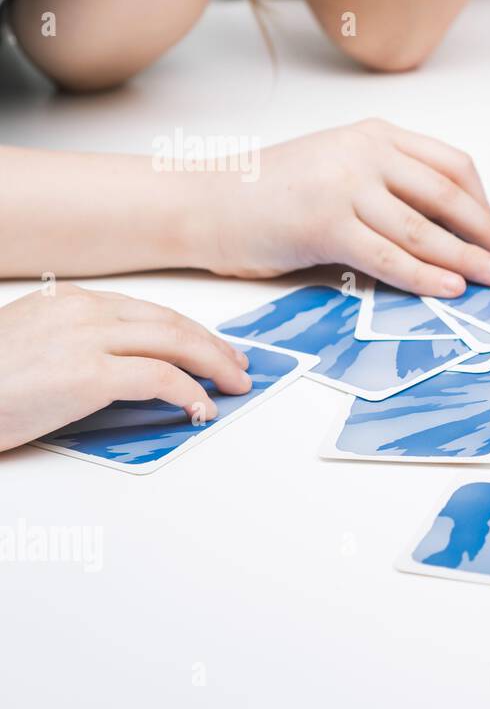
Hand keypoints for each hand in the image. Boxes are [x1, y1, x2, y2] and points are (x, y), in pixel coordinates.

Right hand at [0, 286, 250, 452]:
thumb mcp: (32, 349)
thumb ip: (76, 347)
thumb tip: (123, 370)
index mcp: (68, 301)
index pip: (148, 312)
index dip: (188, 331)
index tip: (213, 347)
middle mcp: (82, 311)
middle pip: (170, 323)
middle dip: (212, 346)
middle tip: (237, 366)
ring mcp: (87, 339)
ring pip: (175, 343)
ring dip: (213, 366)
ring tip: (233, 386)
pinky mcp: (89, 374)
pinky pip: (161, 378)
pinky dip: (190, 392)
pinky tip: (202, 407)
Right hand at [200, 119, 489, 296]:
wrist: (203, 202)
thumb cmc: (271, 194)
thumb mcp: (339, 169)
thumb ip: (388, 186)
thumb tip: (448, 230)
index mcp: (375, 134)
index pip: (450, 165)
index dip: (482, 202)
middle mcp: (365, 152)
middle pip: (448, 195)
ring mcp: (344, 185)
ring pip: (424, 229)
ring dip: (470, 257)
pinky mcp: (325, 223)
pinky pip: (390, 256)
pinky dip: (426, 275)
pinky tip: (452, 288)